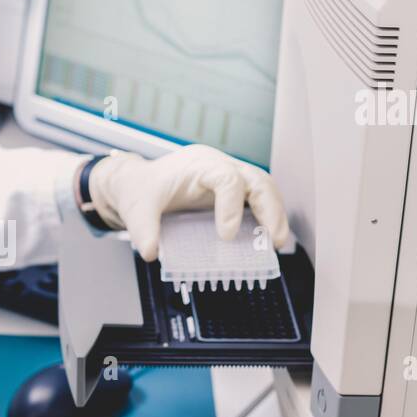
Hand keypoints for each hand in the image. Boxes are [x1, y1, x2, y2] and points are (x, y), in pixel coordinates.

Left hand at [86, 146, 289, 261]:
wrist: (139, 184)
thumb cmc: (142, 190)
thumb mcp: (136, 208)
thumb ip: (143, 229)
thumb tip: (150, 252)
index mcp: (198, 164)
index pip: (226, 178)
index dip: (231, 206)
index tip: (226, 236)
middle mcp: (219, 167)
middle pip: (256, 179)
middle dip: (270, 208)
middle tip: (275, 239)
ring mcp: (229, 177)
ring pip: (263, 188)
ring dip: (275, 214)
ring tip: (279, 242)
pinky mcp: (233, 192)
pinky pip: (258, 199)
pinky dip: (267, 217)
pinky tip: (270, 239)